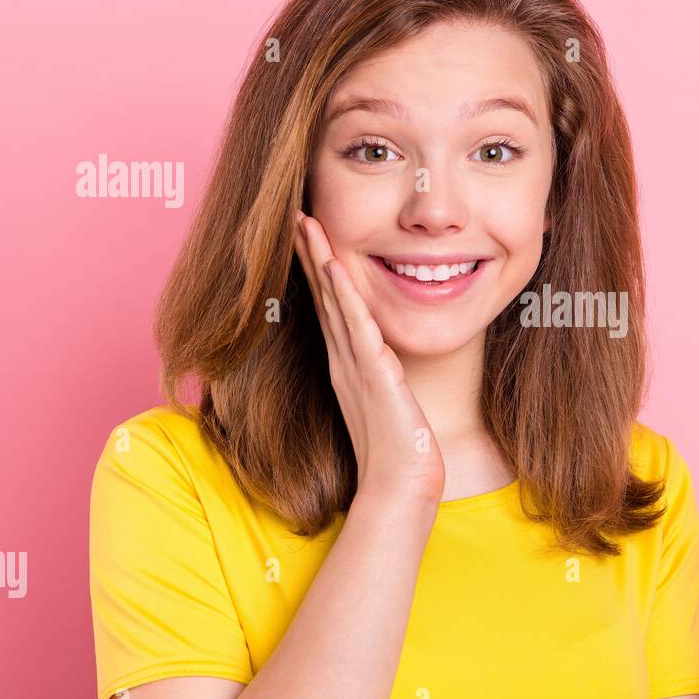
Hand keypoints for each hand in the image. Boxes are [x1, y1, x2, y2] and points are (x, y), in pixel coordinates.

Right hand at [293, 211, 444, 505]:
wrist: (402, 485)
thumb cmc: (399, 451)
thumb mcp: (388, 402)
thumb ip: (382, 377)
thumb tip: (386, 361)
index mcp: (348, 365)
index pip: (329, 307)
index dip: (317, 269)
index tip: (308, 234)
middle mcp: (344, 360)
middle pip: (323, 296)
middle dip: (310, 254)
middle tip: (296, 214)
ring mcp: (356, 365)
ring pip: (334, 304)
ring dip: (320, 262)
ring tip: (307, 224)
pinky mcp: (374, 374)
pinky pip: (358, 327)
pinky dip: (346, 297)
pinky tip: (338, 268)